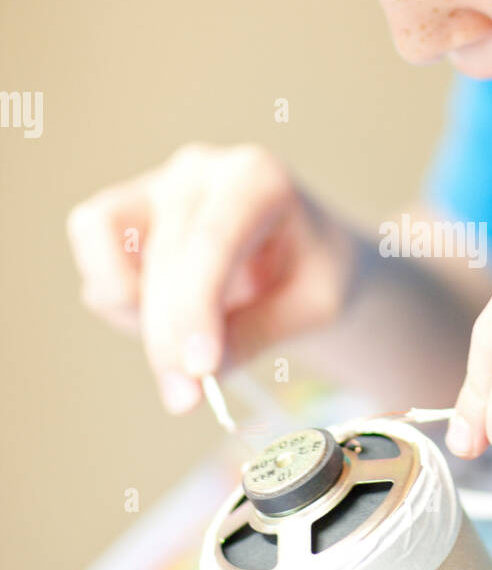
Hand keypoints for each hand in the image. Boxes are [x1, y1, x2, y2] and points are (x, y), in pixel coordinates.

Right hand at [66, 143, 356, 412]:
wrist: (306, 255)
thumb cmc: (315, 273)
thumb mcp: (314, 308)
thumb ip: (255, 334)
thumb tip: (195, 373)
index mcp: (257, 177)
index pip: (212, 241)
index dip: (197, 308)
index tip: (200, 368)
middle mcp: (200, 171)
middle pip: (164, 258)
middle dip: (170, 337)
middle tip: (188, 398)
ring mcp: (155, 187)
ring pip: (107, 247)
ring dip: (135, 312)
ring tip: (187, 339)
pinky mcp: (124, 215)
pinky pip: (98, 266)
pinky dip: (120, 304)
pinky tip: (168, 320)